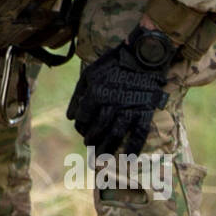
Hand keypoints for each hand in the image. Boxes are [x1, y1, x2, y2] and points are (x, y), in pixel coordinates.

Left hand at [66, 25, 176, 156]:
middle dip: (92, 141)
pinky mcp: (145, 111)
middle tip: (90, 148)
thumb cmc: (114, 63)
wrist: (144, 55)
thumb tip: (71, 118)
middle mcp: (111, 104)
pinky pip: (139, 134)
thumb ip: (78, 94)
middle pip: (97, 130)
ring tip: (102, 159)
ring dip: (107, 149)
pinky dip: (133, 148)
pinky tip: (129, 159)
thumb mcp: (90, 73)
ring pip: (115, 135)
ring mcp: (129, 108)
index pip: (83, 119)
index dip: (81, 127)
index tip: (83, 131)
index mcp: (95, 94)